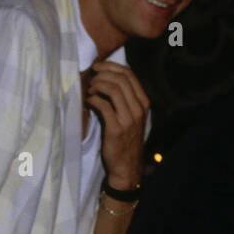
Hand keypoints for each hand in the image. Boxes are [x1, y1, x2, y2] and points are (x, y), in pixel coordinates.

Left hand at [87, 61, 148, 188]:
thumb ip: (124, 99)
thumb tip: (106, 80)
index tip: (98, 66)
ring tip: (89, 90)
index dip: (111, 66)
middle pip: (121, 79)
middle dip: (102, 74)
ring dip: (97, 86)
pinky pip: (104, 106)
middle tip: (91, 77)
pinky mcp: (117, 128)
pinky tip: (89, 102)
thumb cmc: (125, 140)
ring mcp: (129, 118)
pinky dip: (94, 100)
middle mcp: (139, 108)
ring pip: (113, 89)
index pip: (130, 75)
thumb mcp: (131, 117)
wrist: (126, 166)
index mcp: (144, 102)